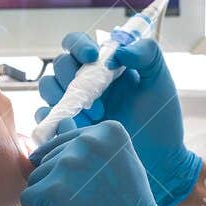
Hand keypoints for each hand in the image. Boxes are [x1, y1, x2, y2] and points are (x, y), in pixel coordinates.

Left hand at [21, 122, 189, 205]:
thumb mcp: (117, 167)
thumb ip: (87, 150)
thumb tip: (50, 133)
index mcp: (108, 130)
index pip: (65, 145)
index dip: (75, 177)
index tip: (100, 193)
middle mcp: (87, 140)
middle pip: (48, 161)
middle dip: (61, 190)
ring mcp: (68, 164)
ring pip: (36, 180)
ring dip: (51, 205)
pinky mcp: (50, 190)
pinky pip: (28, 200)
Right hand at [36, 34, 201, 205]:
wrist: (158, 161)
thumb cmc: (160, 119)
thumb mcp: (159, 80)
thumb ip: (147, 53)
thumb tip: (117, 52)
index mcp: (103, 66)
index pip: (77, 44)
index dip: (78, 45)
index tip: (93, 58)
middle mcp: (84, 83)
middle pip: (59, 64)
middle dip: (71, 76)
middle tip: (97, 101)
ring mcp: (73, 106)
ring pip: (47, 88)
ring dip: (61, 97)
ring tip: (92, 117)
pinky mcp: (65, 129)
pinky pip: (44, 118)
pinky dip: (52, 119)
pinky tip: (73, 128)